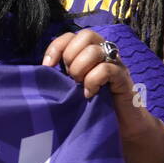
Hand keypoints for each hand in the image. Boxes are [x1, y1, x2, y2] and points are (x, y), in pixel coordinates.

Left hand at [43, 29, 163, 162]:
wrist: (121, 127)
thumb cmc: (91, 107)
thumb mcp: (71, 88)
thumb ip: (61, 75)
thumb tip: (40, 69)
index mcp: (88, 53)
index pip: (71, 35)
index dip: (56, 46)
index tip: (47, 66)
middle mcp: (104, 54)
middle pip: (86, 35)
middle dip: (70, 55)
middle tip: (69, 77)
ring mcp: (116, 64)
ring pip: (95, 50)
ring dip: (80, 68)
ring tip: (78, 85)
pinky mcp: (124, 78)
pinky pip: (106, 69)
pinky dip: (93, 80)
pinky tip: (89, 94)